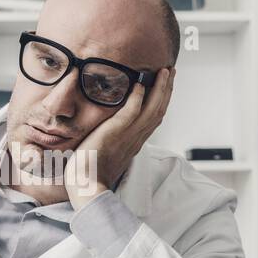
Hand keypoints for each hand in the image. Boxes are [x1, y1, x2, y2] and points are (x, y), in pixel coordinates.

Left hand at [65, 67, 174, 208]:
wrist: (86, 186)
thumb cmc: (91, 172)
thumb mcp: (108, 152)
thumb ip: (114, 139)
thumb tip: (111, 130)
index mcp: (135, 143)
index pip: (154, 118)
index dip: (162, 100)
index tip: (166, 85)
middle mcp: (136, 138)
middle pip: (158, 110)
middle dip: (166, 90)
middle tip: (172, 71)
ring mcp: (127, 136)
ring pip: (151, 109)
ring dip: (159, 89)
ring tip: (164, 72)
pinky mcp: (115, 134)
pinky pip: (130, 113)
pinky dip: (137, 99)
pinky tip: (140, 85)